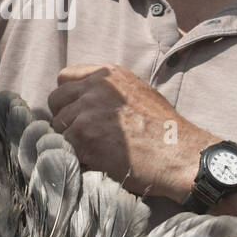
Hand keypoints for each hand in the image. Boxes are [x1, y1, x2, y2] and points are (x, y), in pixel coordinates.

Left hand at [47, 63, 206, 197]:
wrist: (180, 154)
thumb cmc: (165, 131)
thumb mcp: (138, 94)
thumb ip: (108, 92)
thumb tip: (82, 103)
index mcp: (109, 74)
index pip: (65, 77)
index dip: (69, 98)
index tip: (79, 114)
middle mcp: (96, 86)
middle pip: (56, 100)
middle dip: (65, 119)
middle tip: (84, 137)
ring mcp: (87, 109)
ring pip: (58, 126)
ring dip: (71, 141)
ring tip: (95, 151)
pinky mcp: (83, 134)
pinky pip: (64, 146)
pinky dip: (76, 157)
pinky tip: (96, 162)